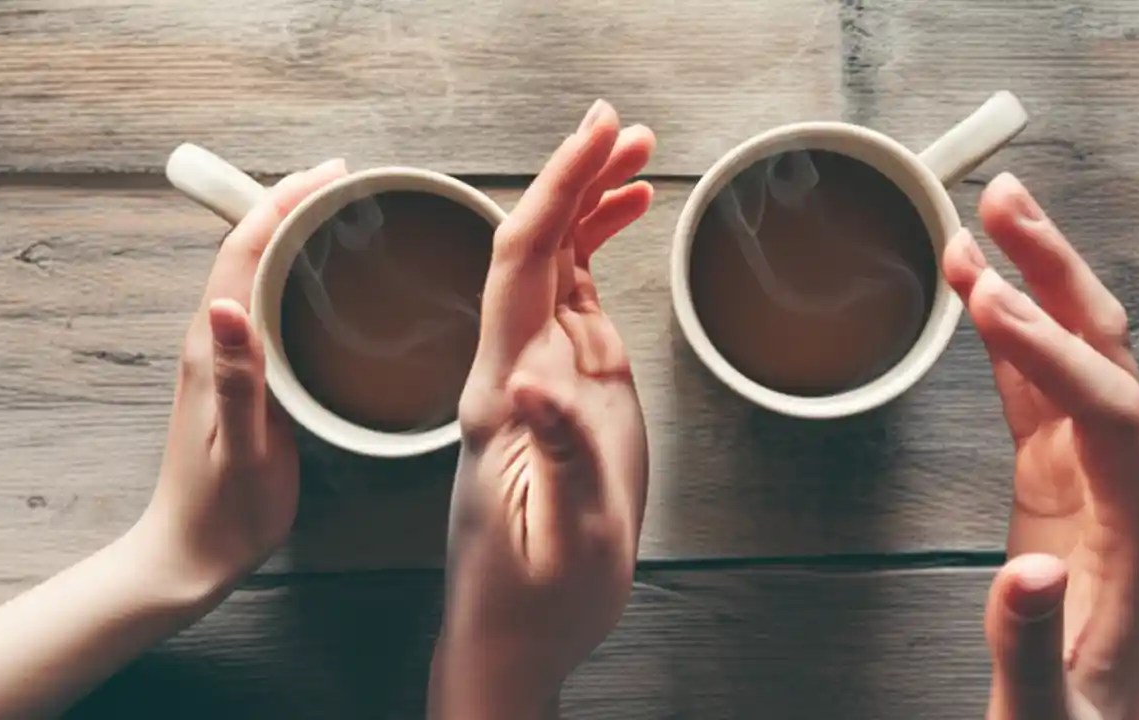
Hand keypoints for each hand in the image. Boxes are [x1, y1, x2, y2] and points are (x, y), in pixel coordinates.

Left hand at [135, 158, 347, 595]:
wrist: (191, 553)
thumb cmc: (225, 509)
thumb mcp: (242, 448)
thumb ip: (238, 379)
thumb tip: (228, 303)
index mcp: (216, 348)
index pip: (245, 252)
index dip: (282, 204)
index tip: (329, 175)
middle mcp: (215, 340)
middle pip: (249, 249)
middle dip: (291, 203)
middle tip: (345, 182)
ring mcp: (225, 356)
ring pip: (257, 271)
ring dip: (292, 232)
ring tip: (339, 213)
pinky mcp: (239, 374)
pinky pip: (266, 301)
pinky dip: (294, 271)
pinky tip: (322, 281)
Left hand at [428, 100, 654, 719]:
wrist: (511, 635)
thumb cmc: (539, 599)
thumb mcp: (568, 540)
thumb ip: (561, 458)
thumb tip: (543, 380)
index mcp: (503, 397)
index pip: (519, 266)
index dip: (555, 192)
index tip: (593, 137)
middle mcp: (508, 375)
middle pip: (531, 249)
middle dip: (574, 179)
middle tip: (627, 131)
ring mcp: (529, 383)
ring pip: (549, 272)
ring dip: (585, 209)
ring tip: (635, 164)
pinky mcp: (548, 397)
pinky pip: (565, 309)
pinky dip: (591, 258)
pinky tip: (613, 232)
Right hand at [942, 173, 1138, 718]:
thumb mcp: (1042, 709)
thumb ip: (1029, 640)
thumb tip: (1023, 572)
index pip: (1108, 413)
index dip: (1049, 352)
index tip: (989, 303)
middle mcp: (1126, 486)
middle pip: (1102, 354)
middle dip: (1055, 273)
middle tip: (1005, 204)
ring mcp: (1089, 476)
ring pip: (1067, 355)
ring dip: (1028, 284)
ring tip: (983, 223)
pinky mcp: (1053, 477)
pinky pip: (1029, 388)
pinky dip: (1001, 336)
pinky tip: (973, 295)